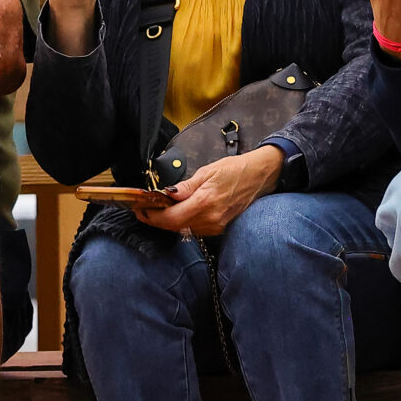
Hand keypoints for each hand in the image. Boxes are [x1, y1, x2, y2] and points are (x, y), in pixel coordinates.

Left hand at [140, 146, 283, 236]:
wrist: (260, 176)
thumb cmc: (235, 169)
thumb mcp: (207, 171)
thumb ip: (186, 186)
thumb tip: (167, 194)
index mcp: (205, 203)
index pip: (171, 217)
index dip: (153, 216)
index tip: (139, 209)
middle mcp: (211, 219)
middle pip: (175, 226)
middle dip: (156, 220)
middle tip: (142, 212)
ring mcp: (217, 226)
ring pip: (184, 230)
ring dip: (168, 223)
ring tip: (155, 211)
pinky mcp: (221, 227)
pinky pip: (196, 229)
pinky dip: (182, 223)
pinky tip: (175, 213)